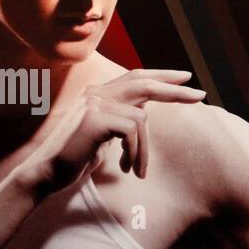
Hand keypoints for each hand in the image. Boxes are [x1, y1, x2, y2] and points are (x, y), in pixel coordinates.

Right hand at [24, 69, 205, 191]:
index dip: (162, 76)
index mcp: (99, 94)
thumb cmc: (76, 158)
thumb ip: (120, 122)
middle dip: (174, 90)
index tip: (186, 77)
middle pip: (143, 84)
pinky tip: (125, 168)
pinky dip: (134, 153)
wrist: (48, 172)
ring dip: (144, 150)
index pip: (135, 77)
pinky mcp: (95, 117)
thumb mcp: (105, 136)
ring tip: (138, 171)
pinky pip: (132, 132)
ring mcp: (94, 102)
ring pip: (141, 119)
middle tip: (200, 95)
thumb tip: (143, 116)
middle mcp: (96, 93)